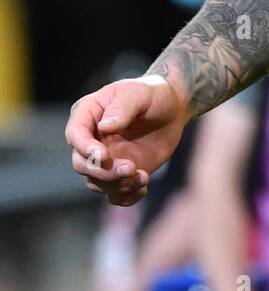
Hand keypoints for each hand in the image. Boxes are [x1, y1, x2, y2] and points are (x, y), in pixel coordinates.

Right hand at [66, 75, 187, 205]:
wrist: (172, 110)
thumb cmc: (153, 94)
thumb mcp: (139, 93)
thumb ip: (122, 108)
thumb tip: (105, 127)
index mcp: (89, 113)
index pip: (75, 134)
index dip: (85, 148)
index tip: (104, 156)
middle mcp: (91, 139)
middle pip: (82, 165)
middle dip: (104, 172)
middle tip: (131, 167)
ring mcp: (105, 159)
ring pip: (97, 183)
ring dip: (118, 185)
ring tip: (144, 177)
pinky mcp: (119, 173)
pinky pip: (115, 194)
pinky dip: (127, 197)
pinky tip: (144, 187)